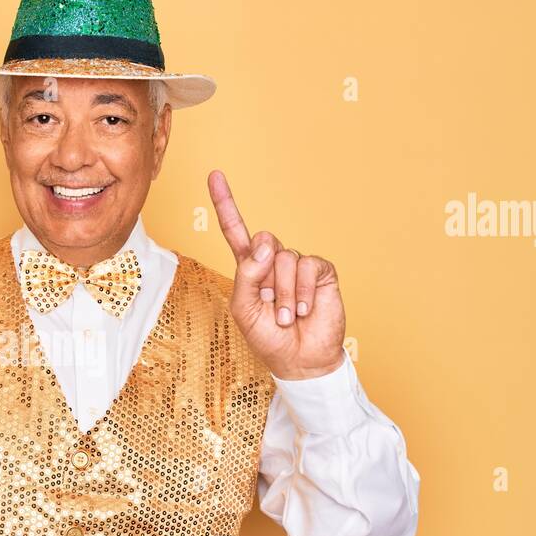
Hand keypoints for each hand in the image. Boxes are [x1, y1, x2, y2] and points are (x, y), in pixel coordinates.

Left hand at [208, 170, 345, 379]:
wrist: (301, 359)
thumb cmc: (269, 338)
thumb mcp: (243, 309)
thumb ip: (246, 274)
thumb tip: (265, 244)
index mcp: (249, 268)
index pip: (235, 230)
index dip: (225, 203)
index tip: (214, 175)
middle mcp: (273, 261)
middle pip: (263, 241)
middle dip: (264, 277)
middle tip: (269, 305)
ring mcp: (298, 265)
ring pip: (284, 259)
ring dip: (284, 294)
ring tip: (286, 316)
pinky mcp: (320, 272)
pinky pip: (308, 266)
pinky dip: (303, 292)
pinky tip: (304, 310)